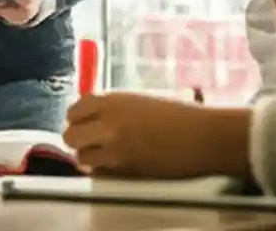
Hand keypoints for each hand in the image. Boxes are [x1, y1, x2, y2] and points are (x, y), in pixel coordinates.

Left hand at [62, 93, 249, 178]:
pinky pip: (100, 173)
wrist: (204, 137)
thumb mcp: (142, 101)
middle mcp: (108, 124)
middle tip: (90, 141)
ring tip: (105, 155)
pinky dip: (104, 171)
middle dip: (78, 139)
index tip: (84, 122)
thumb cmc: (181, 114)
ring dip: (90, 157)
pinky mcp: (125, 172)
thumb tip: (96, 117)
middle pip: (71, 135)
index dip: (77, 117)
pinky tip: (118, 165)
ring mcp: (115, 150)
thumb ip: (115, 108)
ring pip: (82, 158)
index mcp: (113, 101)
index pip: (75, 109)